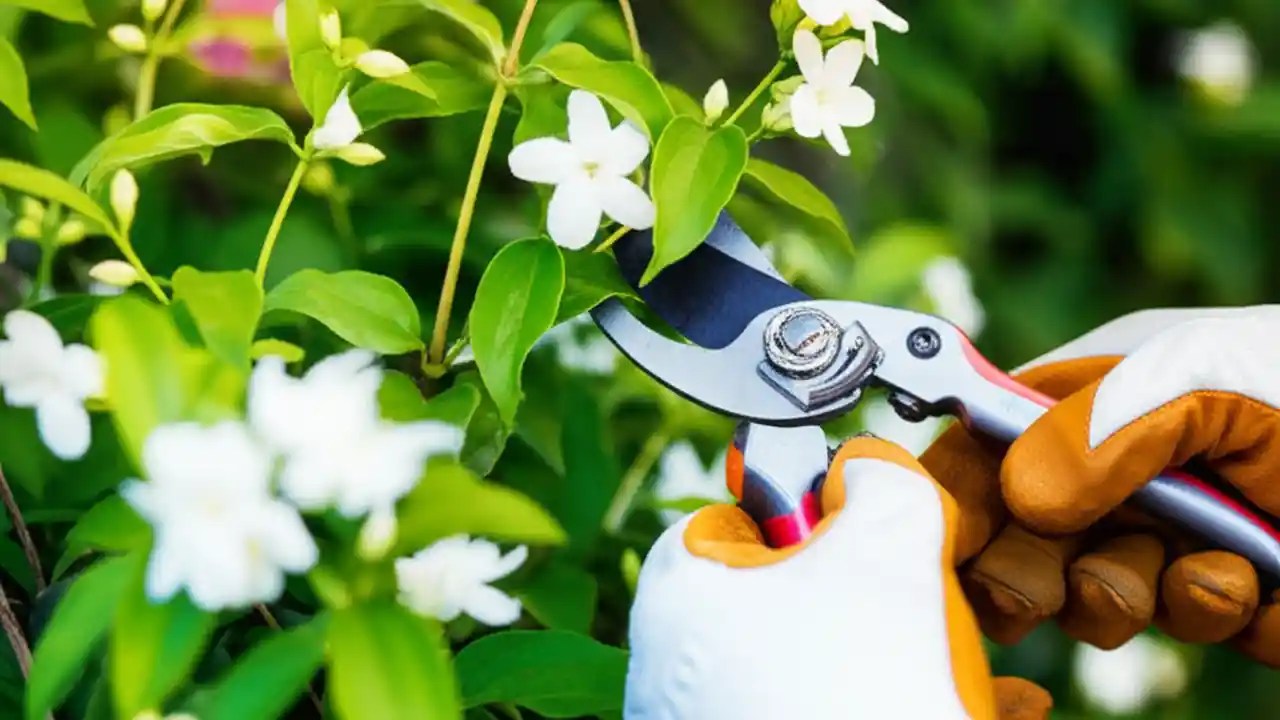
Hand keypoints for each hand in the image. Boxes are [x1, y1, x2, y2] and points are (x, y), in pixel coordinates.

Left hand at [623, 437, 1051, 719]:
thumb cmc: (851, 691)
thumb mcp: (886, 551)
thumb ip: (881, 488)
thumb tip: (869, 470)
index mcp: (683, 593)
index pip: (744, 514)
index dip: (818, 512)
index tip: (872, 533)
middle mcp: (681, 664)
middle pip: (790, 596)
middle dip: (877, 598)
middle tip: (936, 610)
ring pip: (821, 667)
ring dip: (901, 659)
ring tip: (975, 675)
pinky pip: (826, 714)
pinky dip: (891, 703)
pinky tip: (980, 711)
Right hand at [924, 305, 1279, 662]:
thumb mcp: (1213, 371)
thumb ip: (1105, 419)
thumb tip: (1020, 491)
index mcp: (1099, 391)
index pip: (985, 439)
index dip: (957, 490)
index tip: (945, 539)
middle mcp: (1123, 462)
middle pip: (1017, 530)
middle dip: (1026, 568)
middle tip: (1042, 589)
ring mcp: (1171, 528)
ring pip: (1087, 590)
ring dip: (1125, 592)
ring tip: (1191, 569)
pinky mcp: (1224, 590)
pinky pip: (1178, 620)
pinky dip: (1208, 607)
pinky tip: (1248, 581)